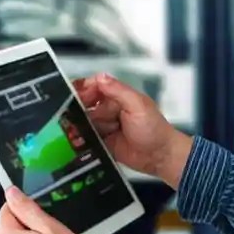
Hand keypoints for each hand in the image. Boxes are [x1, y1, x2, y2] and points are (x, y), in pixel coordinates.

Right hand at [74, 73, 193, 187]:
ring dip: (80, 125)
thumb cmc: (154, 129)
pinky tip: (79, 140)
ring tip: (79, 130)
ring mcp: (105, 126)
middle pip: (85, 104)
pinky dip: (82, 139)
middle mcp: (109, 109)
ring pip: (84, 122)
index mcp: (118, 96)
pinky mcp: (102, 142)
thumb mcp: (138, 105)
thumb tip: (100, 77)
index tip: (74, 94)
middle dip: (79, 109)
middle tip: (75, 115)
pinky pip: (87, 138)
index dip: (83, 89)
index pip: (95, 87)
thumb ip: (119, 91)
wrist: (160, 156)